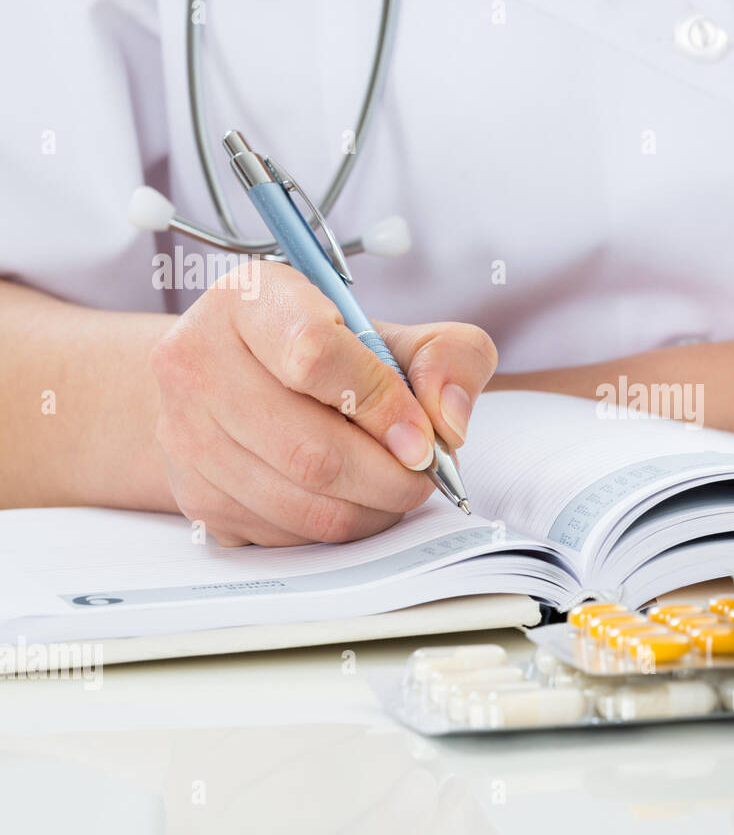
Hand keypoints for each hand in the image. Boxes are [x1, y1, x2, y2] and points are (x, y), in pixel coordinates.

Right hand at [149, 262, 496, 545]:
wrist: (241, 385)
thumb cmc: (330, 356)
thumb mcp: (397, 334)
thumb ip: (449, 356)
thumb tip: (449, 421)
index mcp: (249, 298)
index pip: (313, 354)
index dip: (382, 405)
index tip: (422, 436)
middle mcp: (196, 360)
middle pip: (311, 451)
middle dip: (389, 477)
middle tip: (422, 474)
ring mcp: (183, 433)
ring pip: (301, 504)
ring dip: (369, 509)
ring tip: (391, 485)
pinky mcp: (192, 496)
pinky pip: (284, 535)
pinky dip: (334, 528)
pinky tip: (348, 499)